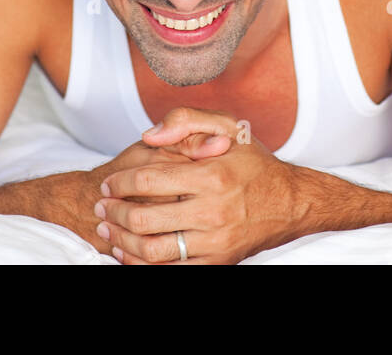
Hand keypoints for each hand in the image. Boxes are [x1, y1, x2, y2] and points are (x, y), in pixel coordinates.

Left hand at [96, 107, 300, 264]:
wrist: (291, 203)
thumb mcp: (229, 126)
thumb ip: (186, 120)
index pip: (148, 181)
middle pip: (144, 220)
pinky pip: (172, 271)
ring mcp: (215, 243)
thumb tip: (149, 135)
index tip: (108, 182)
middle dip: (114, 214)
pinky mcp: (218, 263)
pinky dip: (143, 265)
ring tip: (109, 231)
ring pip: (153, 251)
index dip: (120, 182)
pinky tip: (130, 253)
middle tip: (100, 207)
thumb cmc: (255, 163)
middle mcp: (213, 211)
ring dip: (122, 243)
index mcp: (211, 175)